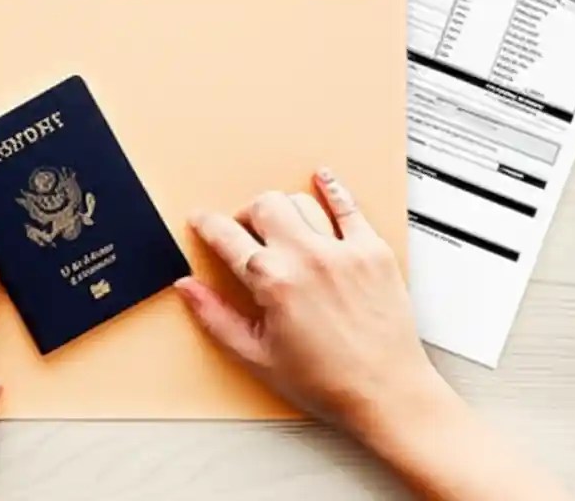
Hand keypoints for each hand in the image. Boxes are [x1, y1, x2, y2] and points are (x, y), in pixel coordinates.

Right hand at [176, 168, 444, 442]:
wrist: (386, 393)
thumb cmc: (328, 382)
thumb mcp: (256, 356)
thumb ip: (216, 316)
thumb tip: (189, 289)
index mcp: (272, 281)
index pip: (226, 235)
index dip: (206, 224)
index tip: (202, 221)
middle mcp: (306, 256)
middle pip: (262, 205)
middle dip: (246, 214)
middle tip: (246, 231)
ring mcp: (343, 250)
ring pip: (300, 201)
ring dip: (284, 209)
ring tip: (283, 226)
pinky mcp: (373, 251)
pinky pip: (350, 206)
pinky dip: (333, 188)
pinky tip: (323, 181)